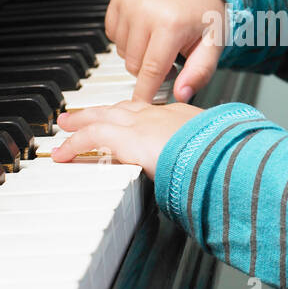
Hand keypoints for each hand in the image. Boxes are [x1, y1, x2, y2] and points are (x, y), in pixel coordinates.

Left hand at [52, 99, 206, 179]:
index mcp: (184, 118)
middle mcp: (160, 115)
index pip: (152, 111)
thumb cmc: (225, 158)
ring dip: (82, 122)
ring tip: (66, 125)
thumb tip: (206, 180)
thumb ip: (203, 162)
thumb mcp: (216, 155)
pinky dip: (74, 145)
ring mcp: (142, 123)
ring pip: (102, 117)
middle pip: (122, 108)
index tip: (125, 118)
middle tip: (86, 113)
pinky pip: (91, 137)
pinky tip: (62, 153)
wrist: (221, 154)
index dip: (133, 114)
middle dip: (102, 110)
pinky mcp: (126, 136)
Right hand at [103, 0, 227, 103]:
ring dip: (137, 53)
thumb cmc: (205, 13)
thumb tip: (182, 95)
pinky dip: (126, 37)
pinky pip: (112, 33)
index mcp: (171, 23)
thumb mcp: (213, 44)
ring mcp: (129, 0)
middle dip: (148, 69)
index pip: (152, 70)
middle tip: (169, 58)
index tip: (141, 105)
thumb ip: (199, 72)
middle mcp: (145, 9)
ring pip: (121, 51)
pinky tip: (145, 29)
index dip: (146, 92)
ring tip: (158, 41)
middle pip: (133, 64)